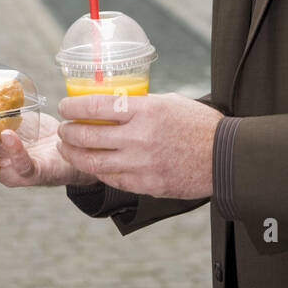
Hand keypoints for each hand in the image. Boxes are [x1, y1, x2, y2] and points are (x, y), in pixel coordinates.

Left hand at [55, 92, 223, 198]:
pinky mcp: (146, 184)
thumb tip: (114, 104)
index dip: (73, 107)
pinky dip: (98, 172)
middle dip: (68, 132)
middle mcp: (139, 137)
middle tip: (63, 129)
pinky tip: (92, 165)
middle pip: (88, 135)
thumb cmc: (199, 125)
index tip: (64, 106)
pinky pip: (112, 179)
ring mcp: (140, 164)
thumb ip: (140, 105)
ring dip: (74, 154)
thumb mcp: (169, 102)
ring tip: (67, 148)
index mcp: (145, 110)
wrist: (224, 158)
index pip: (96, 106)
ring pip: (93, 162)